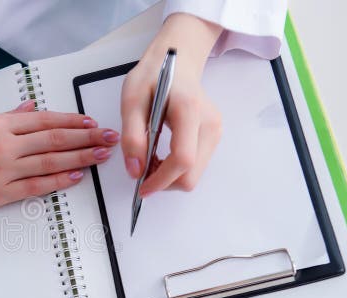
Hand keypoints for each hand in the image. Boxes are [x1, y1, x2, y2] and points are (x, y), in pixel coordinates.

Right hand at [0, 101, 119, 212]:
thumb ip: (3, 118)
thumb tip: (28, 109)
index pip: (44, 120)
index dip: (71, 121)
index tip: (90, 122)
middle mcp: (2, 145)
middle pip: (54, 140)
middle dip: (86, 138)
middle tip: (107, 137)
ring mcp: (1, 171)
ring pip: (50, 162)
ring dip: (80, 159)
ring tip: (100, 156)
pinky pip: (35, 187)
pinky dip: (57, 181)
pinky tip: (74, 177)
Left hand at [121, 13, 223, 196]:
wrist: (177, 60)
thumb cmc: (153, 76)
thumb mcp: (132, 100)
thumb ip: (132, 136)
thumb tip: (135, 170)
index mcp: (190, 110)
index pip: (182, 159)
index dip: (161, 180)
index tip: (141, 187)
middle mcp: (210, 124)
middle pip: (191, 175)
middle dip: (164, 181)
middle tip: (141, 170)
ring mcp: (215, 131)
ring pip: (194, 175)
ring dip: (169, 176)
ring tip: (149, 159)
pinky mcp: (213, 136)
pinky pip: (195, 166)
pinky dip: (175, 169)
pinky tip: (161, 155)